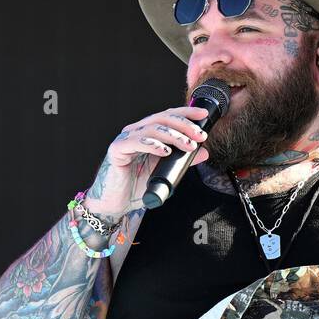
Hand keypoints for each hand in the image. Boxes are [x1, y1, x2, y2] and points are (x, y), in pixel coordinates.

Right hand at [82, 105, 211, 217]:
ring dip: (173, 136)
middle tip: (199, 135)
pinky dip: (153, 145)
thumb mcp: (165, 172)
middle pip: (162, 118)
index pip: (167, 117)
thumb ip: (182, 161)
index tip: (204, 115)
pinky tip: (165, 151)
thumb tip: (204, 152)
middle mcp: (135, 132)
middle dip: (184, 125)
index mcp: (146, 134)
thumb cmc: (134, 188)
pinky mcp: (116, 150)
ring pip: (152, 129)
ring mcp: (125, 139)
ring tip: (188, 146)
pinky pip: (136, 142)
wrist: (114, 205)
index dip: (186, 113)